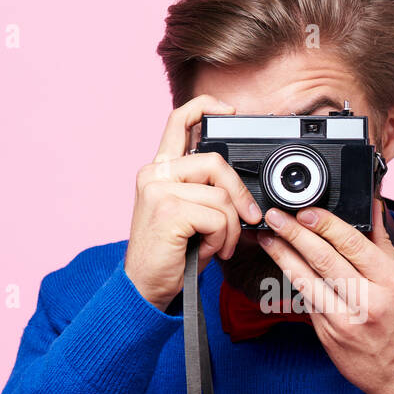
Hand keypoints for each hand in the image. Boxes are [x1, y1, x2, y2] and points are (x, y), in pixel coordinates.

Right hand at [125, 95, 263, 309]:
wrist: (146, 286)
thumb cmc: (172, 254)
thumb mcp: (192, 215)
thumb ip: (208, 191)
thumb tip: (243, 188)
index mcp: (160, 170)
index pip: (179, 121)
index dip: (206, 108)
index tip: (230, 112)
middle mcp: (155, 173)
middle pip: (215, 162)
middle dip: (239, 194)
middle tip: (248, 219)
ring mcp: (158, 189)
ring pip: (221, 196)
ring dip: (231, 227)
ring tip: (219, 245)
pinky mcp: (168, 210)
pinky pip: (217, 216)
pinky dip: (222, 238)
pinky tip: (209, 251)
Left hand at [257, 197, 393, 393]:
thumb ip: (384, 244)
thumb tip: (373, 208)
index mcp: (391, 283)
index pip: (353, 244)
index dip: (325, 224)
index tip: (306, 211)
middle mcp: (368, 301)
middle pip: (324, 259)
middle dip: (294, 234)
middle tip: (275, 217)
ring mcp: (344, 320)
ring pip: (306, 281)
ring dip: (283, 256)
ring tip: (267, 237)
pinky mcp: (328, 335)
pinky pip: (308, 301)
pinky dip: (295, 281)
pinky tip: (283, 266)